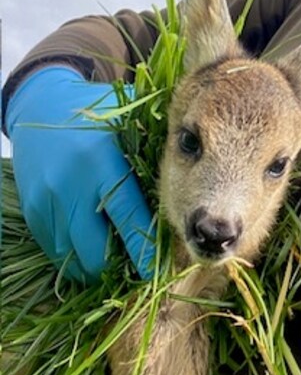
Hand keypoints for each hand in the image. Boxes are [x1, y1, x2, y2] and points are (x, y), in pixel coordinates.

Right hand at [5, 66, 154, 282]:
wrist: (43, 104)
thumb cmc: (99, 116)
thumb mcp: (130, 125)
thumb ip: (154, 154)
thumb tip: (192, 190)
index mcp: (102, 163)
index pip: (128, 218)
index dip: (144, 251)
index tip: (159, 270)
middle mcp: (72, 185)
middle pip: (97, 250)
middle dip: (120, 265)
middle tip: (139, 265)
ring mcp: (48, 200)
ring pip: (75, 256)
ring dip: (97, 264)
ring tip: (118, 257)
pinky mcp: (33, 210)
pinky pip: (56, 250)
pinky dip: (76, 255)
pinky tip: (94, 245)